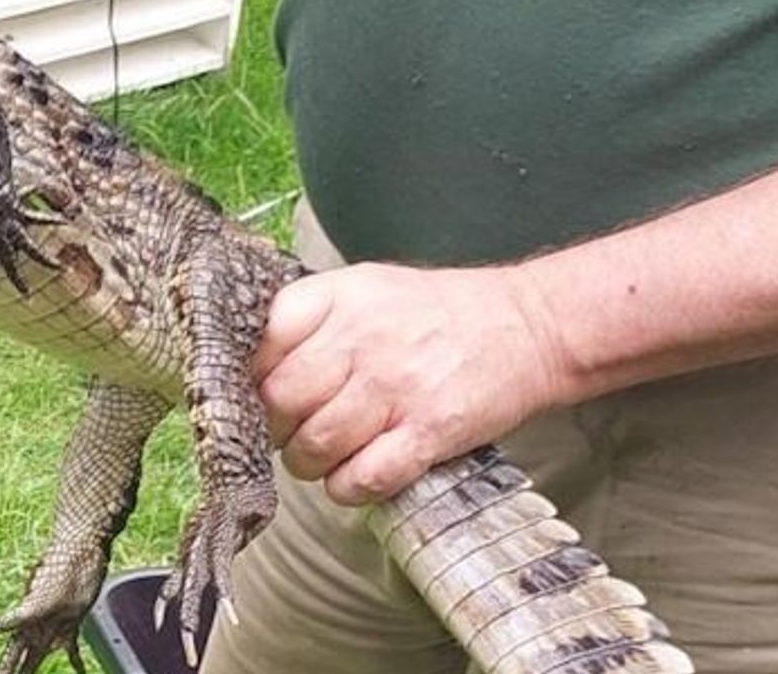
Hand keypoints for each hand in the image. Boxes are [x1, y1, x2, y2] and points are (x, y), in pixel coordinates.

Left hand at [252, 262, 566, 506]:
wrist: (529, 327)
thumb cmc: (438, 313)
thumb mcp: (367, 288)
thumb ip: (311, 318)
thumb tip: (250, 361)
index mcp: (340, 297)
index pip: (261, 342)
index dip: (248, 377)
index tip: (253, 393)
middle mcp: (361, 340)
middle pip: (279, 401)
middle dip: (274, 428)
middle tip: (288, 432)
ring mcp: (395, 389)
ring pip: (313, 446)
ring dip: (306, 463)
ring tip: (321, 455)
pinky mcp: (428, 432)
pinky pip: (362, 478)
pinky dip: (346, 488)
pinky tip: (354, 475)